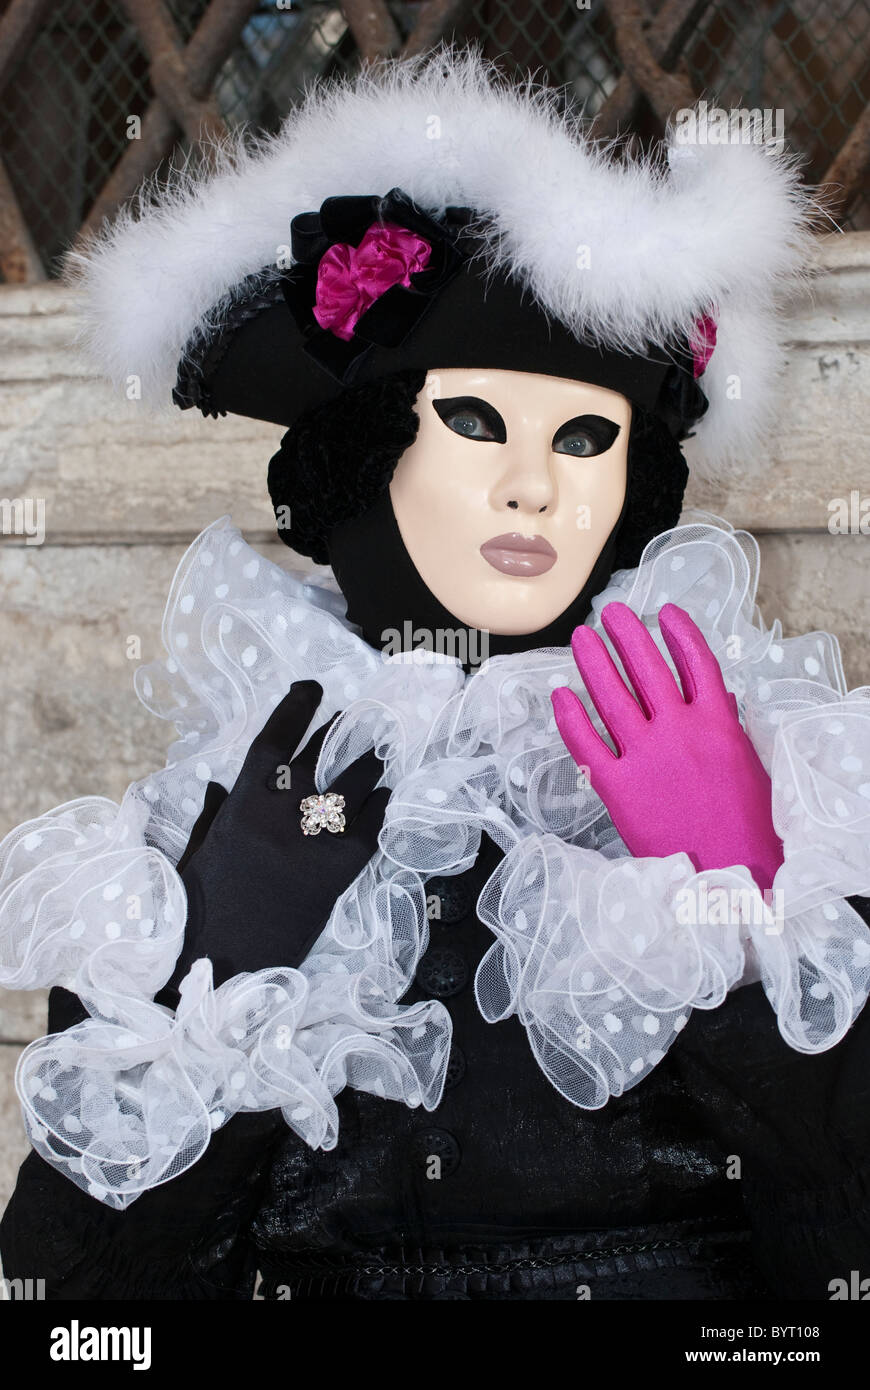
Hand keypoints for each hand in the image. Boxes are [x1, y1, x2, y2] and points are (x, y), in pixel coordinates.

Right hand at [166, 679, 389, 993]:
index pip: (276, 737)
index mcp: (243, 802)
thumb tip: (218, 785)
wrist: (223, 964)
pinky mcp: (338, 873)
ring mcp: (313, 841)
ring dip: (368, 764)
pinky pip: (371, 828)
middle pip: (320, 754)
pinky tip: (386, 796)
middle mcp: (283, 813)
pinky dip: (381, 807)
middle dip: (338, 733)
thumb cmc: (200, 909)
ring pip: (354, 784)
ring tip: (377, 755)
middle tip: (352, 720)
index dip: (297, 706)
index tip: (312, 687)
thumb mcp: (198, 852)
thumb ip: (213, 814)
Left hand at [551, 602, 782, 890]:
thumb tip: (715, 704)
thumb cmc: (749, 830)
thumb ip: (724, 732)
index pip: (696, 661)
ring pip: (613, 695)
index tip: (664, 612)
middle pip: (648, 667)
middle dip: (627, 634)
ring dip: (594, 662)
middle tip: (611, 614)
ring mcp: (647, 756)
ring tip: (582, 638)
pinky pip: (586, 742)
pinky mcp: (618, 787)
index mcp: (718, 723)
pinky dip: (570, 716)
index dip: (679, 633)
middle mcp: (680, 730)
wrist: (733, 878)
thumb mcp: (747, 767)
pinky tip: (560, 695)